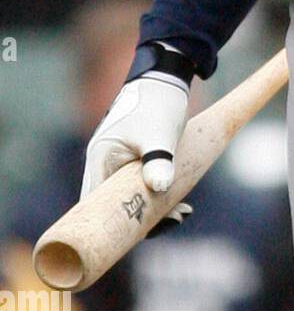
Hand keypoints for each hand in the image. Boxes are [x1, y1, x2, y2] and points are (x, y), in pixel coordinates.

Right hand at [80, 42, 194, 229]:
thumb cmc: (159, 102)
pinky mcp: (133, 160)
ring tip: (182, 213)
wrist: (166, 76)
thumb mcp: (159, 133)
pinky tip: (180, 204)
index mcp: (100, 158)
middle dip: (141, 218)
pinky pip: (140, 186)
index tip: (140, 234)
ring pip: (129, 197)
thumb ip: (158, 159)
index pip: (94, 205)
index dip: (112, 225)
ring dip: (153, 208)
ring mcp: (118, 162)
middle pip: (113, 206)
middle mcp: (104, 163)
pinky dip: (156, 195)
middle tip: (173, 220)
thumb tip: (158, 189)